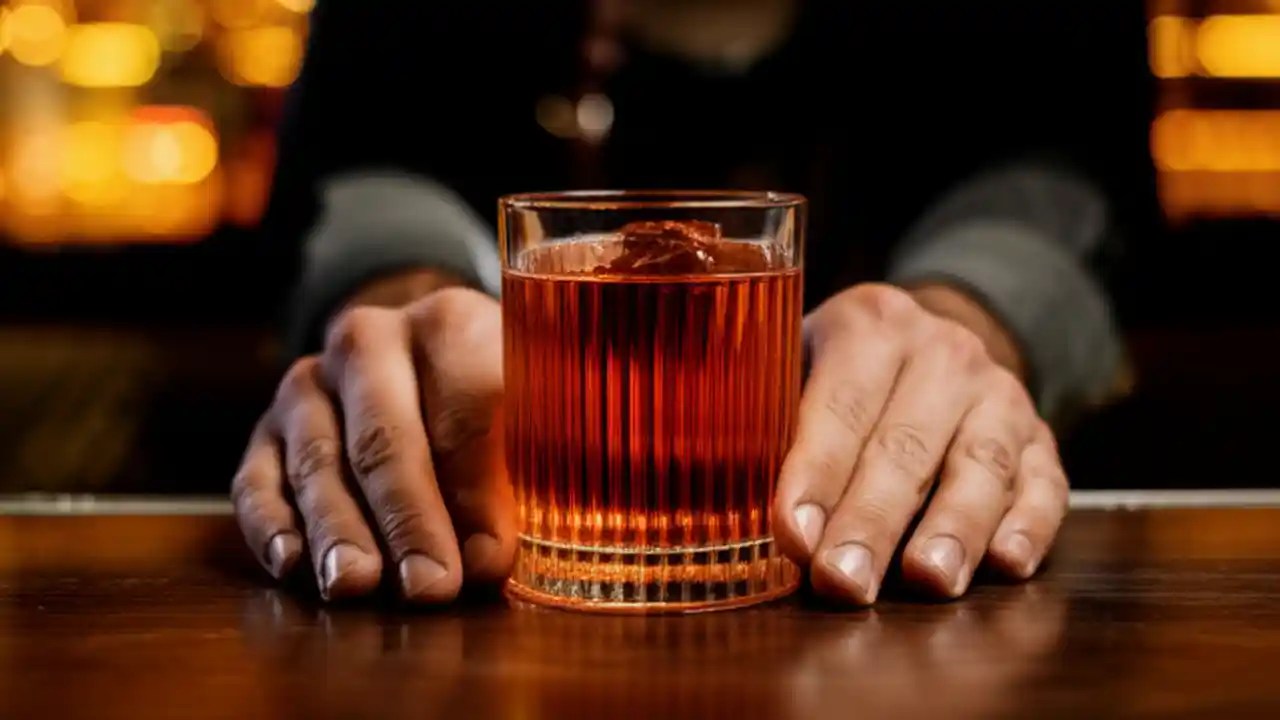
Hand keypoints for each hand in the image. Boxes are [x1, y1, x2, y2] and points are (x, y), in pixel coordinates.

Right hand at [231, 285, 513, 602]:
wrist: (426, 362)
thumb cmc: (497, 402)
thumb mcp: (531, 414)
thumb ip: (524, 471)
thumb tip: (486, 558)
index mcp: (449, 324)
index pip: (466, 408)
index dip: (480, 490)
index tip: (493, 556)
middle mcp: (369, 340)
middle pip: (386, 436)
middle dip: (407, 519)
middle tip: (429, 587)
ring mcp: (310, 383)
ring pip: (319, 461)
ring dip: (338, 530)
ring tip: (356, 585)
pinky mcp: (268, 429)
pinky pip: (256, 479)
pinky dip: (270, 524)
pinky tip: (291, 565)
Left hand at [773, 283, 1067, 603]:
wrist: (927, 345)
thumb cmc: (836, 374)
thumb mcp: (791, 363)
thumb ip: (757, 412)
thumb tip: (704, 484)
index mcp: (869, 326)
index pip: (840, 408)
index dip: (815, 475)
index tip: (792, 535)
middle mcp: (943, 352)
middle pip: (906, 445)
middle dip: (872, 521)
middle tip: (844, 582)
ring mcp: (1000, 394)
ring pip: (981, 464)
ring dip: (954, 528)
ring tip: (928, 580)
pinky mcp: (1041, 439)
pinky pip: (1045, 484)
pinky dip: (1029, 525)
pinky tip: (1006, 563)